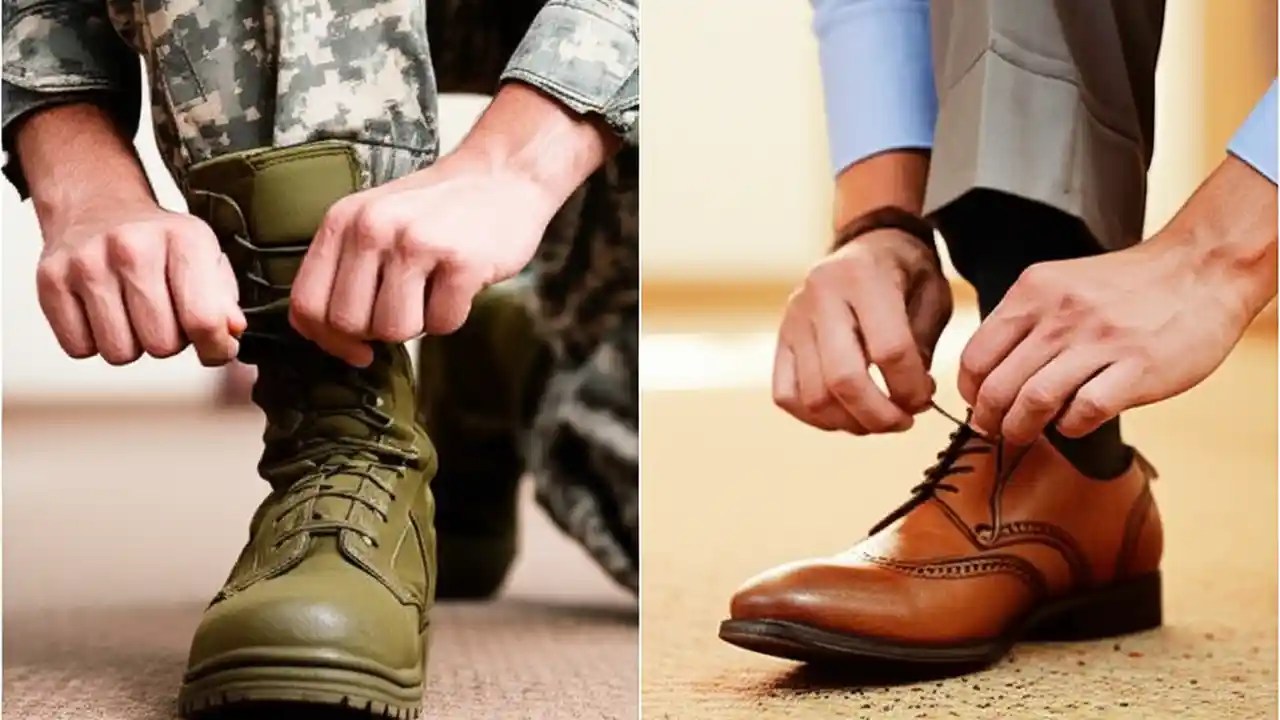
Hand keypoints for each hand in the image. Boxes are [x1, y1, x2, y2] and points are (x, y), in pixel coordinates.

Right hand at [35, 202, 245, 365]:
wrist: (98, 206)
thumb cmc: (159, 241)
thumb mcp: (205, 256)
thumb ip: (224, 299)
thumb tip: (231, 331)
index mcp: (183, 240)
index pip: (203, 320)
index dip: (215, 348)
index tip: (215, 347)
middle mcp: (132, 248)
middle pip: (161, 345)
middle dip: (170, 342)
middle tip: (165, 315)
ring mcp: (87, 264)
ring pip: (119, 352)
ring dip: (132, 344)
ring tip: (134, 312)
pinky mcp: (50, 280)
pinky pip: (79, 348)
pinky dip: (94, 341)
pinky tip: (103, 312)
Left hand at [289, 150, 556, 365]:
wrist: (502, 175)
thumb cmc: (437, 211)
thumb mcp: (375, 222)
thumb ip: (346, 268)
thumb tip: (332, 339)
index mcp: (342, 221)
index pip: (306, 304)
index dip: (329, 340)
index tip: (357, 348)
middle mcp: (372, 229)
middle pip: (350, 324)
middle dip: (380, 331)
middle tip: (408, 306)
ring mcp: (416, 243)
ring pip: (394, 330)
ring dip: (419, 323)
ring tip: (434, 290)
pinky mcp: (460, 261)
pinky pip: (442, 323)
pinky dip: (454, 315)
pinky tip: (461, 284)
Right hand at [773, 230, 952, 433]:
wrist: (868, 244)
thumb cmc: (905, 274)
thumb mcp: (931, 297)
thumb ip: (921, 348)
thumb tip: (908, 402)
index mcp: (863, 276)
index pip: (889, 350)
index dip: (911, 388)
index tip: (925, 399)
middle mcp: (820, 294)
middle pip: (844, 379)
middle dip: (879, 416)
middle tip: (902, 421)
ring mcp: (793, 317)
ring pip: (813, 396)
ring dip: (851, 422)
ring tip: (876, 418)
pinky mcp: (780, 338)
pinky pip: (787, 395)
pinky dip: (816, 418)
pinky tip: (845, 413)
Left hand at [961, 241, 1257, 443]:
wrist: (1203, 268)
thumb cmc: (1130, 285)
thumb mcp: (1063, 283)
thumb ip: (1027, 320)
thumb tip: (991, 371)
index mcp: (1034, 292)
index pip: (977, 355)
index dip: (970, 389)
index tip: (977, 403)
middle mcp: (1061, 315)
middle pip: (999, 385)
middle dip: (988, 418)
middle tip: (992, 430)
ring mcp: (1100, 342)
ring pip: (1035, 401)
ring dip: (1020, 429)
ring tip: (1021, 436)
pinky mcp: (1137, 368)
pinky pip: (1085, 410)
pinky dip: (1070, 426)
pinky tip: (1073, 423)